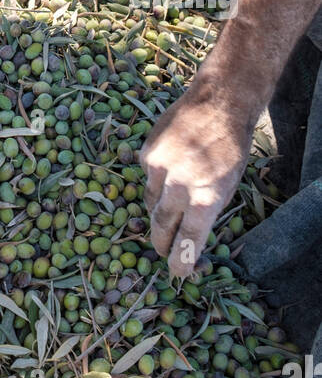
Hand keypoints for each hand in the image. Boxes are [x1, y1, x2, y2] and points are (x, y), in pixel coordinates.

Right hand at [140, 78, 253, 276]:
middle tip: (163, 252)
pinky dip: (155, 182)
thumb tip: (190, 236)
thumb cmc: (231, 149)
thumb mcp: (228, 186)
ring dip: (158, 212)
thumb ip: (207, 211)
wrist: (217, 104)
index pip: (187, 243)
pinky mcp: (146, 153)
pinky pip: (147, 178)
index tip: (178, 273)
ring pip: (150, 204)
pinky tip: (169, 171)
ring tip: (168, 209)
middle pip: (161, 227)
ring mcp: (158, 169)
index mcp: (204, 200)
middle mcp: (178, 187)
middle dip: (162, 244)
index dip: (181, 262)